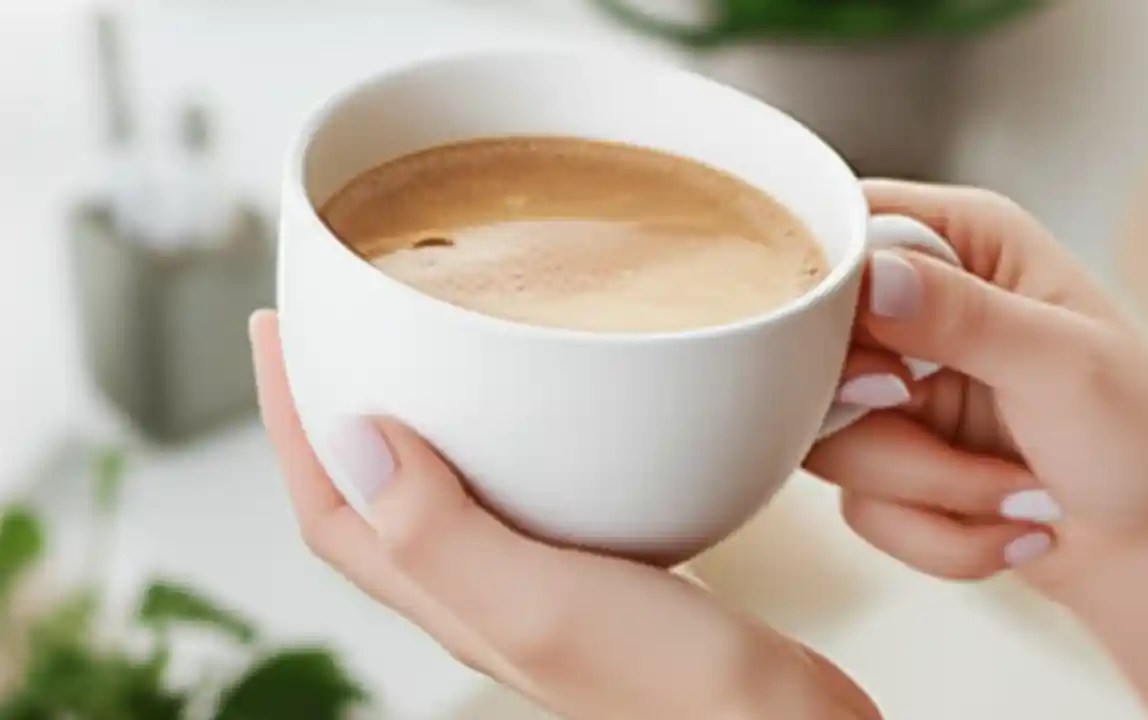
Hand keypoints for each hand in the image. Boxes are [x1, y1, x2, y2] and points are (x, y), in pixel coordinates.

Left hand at [250, 310, 880, 719]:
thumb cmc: (667, 683)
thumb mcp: (539, 602)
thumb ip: (439, 530)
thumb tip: (355, 436)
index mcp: (446, 597)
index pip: (328, 504)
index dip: (285, 417)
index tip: (275, 327)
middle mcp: (475, 590)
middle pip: (366, 494)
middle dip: (331, 407)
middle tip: (329, 325)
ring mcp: (533, 579)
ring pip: (437, 489)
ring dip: (410, 417)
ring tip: (413, 348)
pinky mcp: (593, 564)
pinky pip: (513, 489)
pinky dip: (497, 435)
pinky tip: (536, 403)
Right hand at [806, 180, 1147, 596]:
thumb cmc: (1144, 438)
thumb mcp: (1063, 362)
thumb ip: (961, 315)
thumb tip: (872, 276)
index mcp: (962, 244)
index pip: (846, 230)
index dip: (825, 292)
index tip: (876, 359)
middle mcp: (918, 310)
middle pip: (810, 349)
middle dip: (883, 417)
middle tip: (930, 418)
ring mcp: (896, 392)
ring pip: (830, 440)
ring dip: (930, 486)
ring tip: (1017, 490)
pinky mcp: (889, 464)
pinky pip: (861, 504)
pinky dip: (939, 531)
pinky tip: (1011, 522)